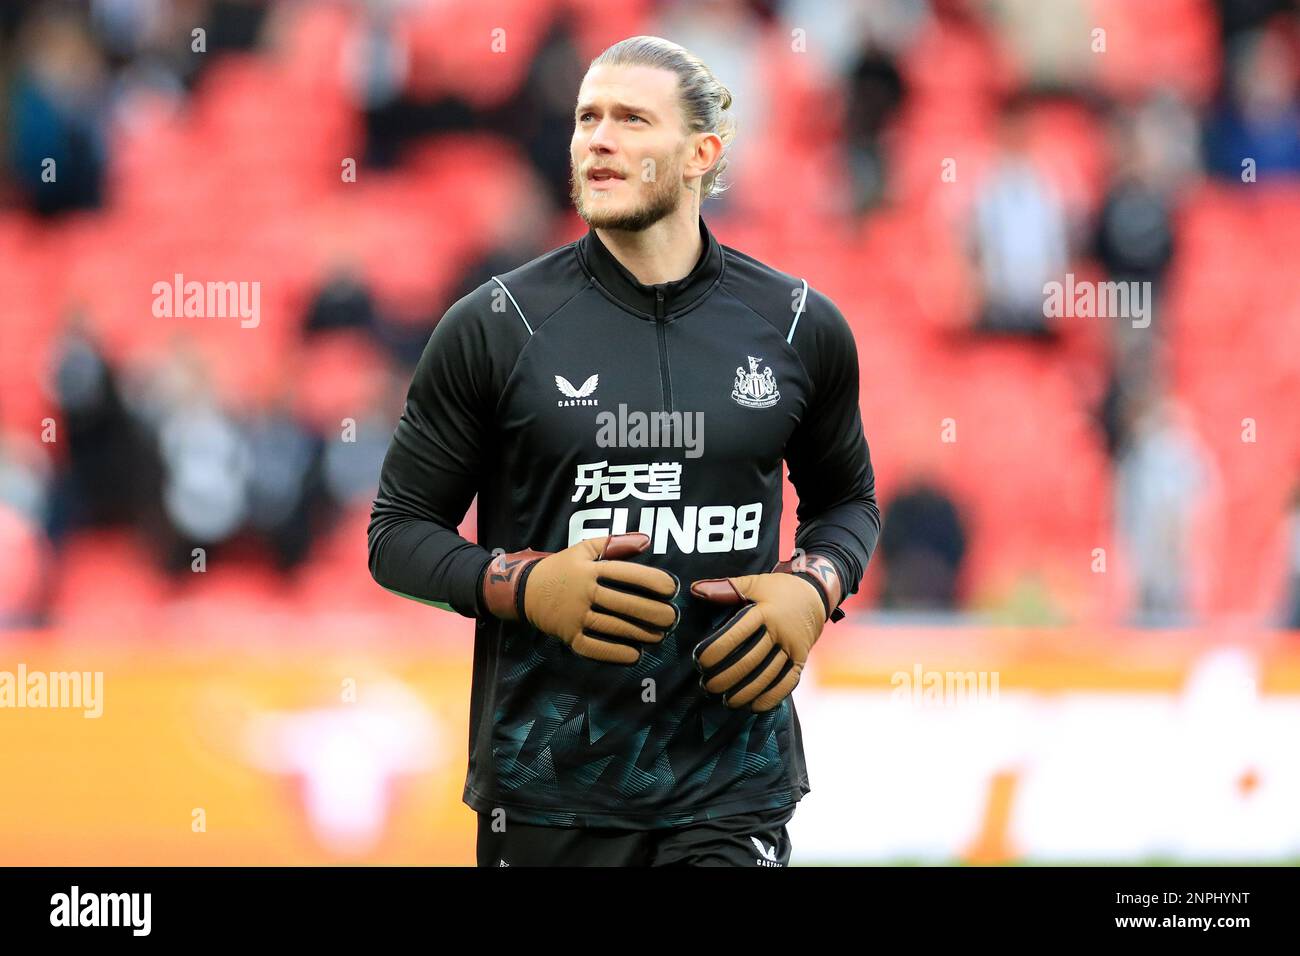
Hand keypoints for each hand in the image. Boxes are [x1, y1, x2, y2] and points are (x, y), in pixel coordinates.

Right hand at [480, 533, 678, 663]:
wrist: (524, 590)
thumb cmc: (561, 568)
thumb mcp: (583, 549)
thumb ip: (615, 543)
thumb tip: (646, 541)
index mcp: (589, 568)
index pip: (625, 573)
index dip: (651, 580)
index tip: (671, 588)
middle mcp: (583, 591)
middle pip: (623, 603)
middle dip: (652, 612)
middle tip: (671, 618)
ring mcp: (574, 615)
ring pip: (612, 626)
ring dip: (639, 633)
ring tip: (659, 636)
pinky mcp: (568, 635)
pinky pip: (593, 647)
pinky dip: (614, 653)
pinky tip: (634, 655)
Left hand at [690, 554, 841, 710]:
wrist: (815, 596)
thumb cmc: (777, 590)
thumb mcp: (753, 583)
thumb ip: (725, 588)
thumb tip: (695, 590)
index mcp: (765, 611)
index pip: (737, 634)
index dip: (717, 650)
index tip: (699, 662)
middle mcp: (780, 631)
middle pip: (751, 660)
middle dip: (726, 677)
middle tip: (707, 686)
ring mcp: (793, 648)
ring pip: (767, 675)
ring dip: (745, 692)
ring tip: (725, 701)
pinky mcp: (802, 660)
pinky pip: (787, 682)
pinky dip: (770, 697)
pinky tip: (752, 707)